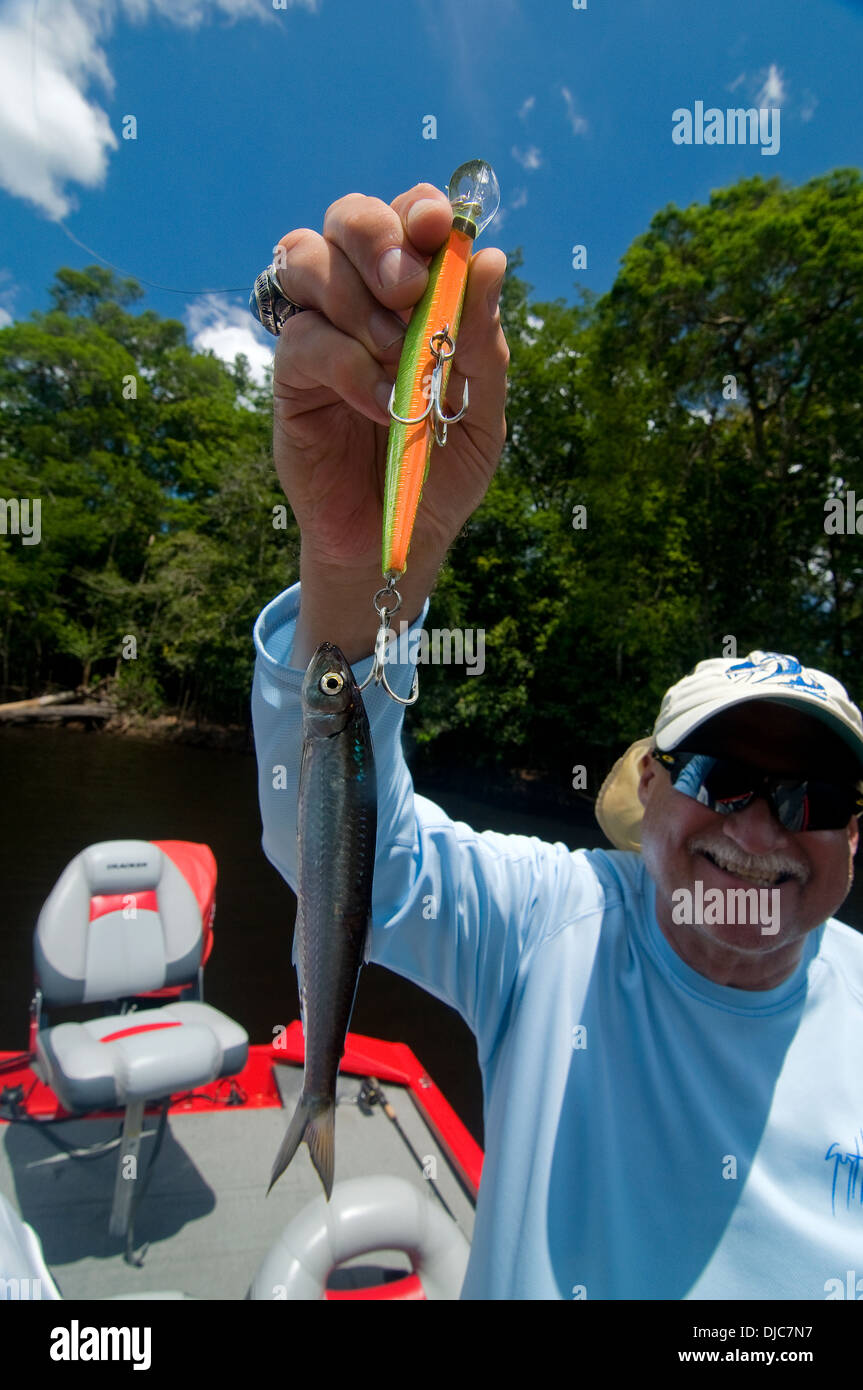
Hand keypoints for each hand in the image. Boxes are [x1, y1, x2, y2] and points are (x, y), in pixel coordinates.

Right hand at [270, 182, 508, 663]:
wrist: (397, 540)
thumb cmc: (441, 474)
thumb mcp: (480, 414)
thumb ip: (482, 344)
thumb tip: (488, 260)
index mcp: (416, 296)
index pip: (410, 219)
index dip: (420, 209)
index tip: (438, 226)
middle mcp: (363, 300)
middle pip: (348, 217)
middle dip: (378, 237)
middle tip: (408, 289)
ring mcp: (321, 333)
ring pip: (306, 257)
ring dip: (353, 295)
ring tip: (393, 353)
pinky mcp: (291, 377)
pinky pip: (303, 339)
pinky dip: (346, 363)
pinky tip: (379, 404)